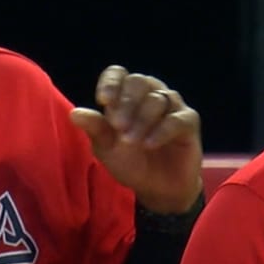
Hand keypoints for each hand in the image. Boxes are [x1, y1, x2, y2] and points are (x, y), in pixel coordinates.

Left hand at [69, 65, 203, 213]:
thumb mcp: (107, 148)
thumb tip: (74, 114)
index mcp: (126, 96)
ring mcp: (172, 106)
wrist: (157, 189)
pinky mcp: (189, 122)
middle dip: (127, 104)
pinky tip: (150, 144)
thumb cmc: (131, 163)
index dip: (111, 82)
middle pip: (138, 81)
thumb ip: (95, 129)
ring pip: (157, 98)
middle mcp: (150, 95)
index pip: (119, 74)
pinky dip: (161, 130)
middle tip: (119, 128)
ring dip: (142, 120)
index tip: (104, 101)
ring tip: (133, 142)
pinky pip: (176, 118)